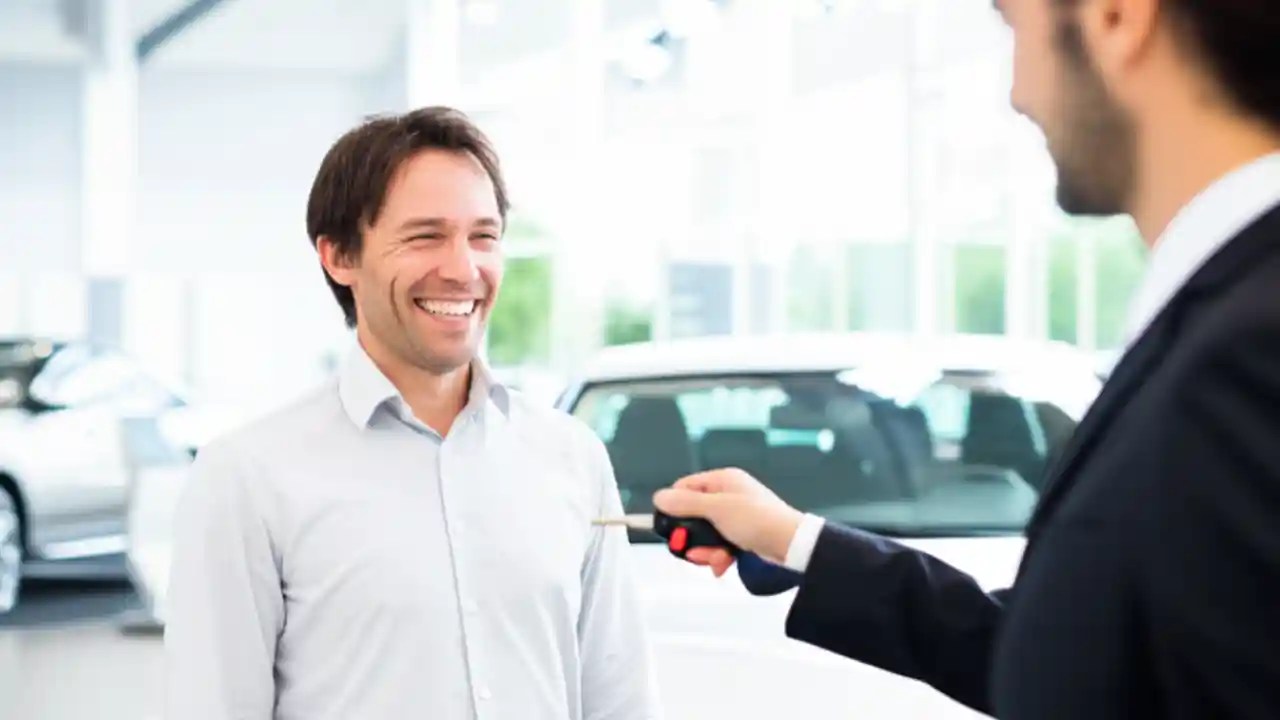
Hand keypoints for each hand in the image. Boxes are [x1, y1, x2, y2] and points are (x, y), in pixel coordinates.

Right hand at [652, 468, 803, 577]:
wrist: (791, 545)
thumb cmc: (758, 520)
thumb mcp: (717, 509)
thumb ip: (686, 504)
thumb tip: (659, 497)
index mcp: (723, 480)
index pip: (685, 487)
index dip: (675, 506)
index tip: (670, 525)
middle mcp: (728, 495)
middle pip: (693, 514)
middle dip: (692, 536)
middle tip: (692, 549)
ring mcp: (735, 516)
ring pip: (705, 533)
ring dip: (705, 550)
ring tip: (714, 559)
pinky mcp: (741, 535)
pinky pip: (719, 544)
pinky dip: (718, 556)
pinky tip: (722, 565)